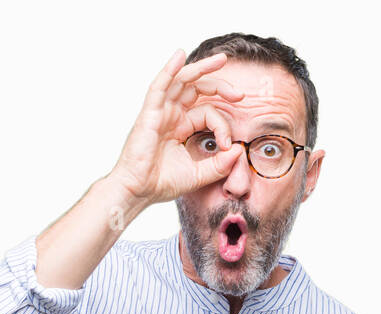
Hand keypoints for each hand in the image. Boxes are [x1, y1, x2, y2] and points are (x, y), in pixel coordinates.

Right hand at [108, 49, 244, 205]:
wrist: (140, 191)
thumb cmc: (163, 183)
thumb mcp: (200, 174)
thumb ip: (220, 164)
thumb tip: (239, 150)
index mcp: (182, 126)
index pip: (208, 113)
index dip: (223, 126)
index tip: (228, 145)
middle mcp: (172, 115)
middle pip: (197, 89)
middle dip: (220, 87)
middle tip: (240, 95)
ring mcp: (160, 111)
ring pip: (182, 80)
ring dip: (201, 68)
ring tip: (221, 61)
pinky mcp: (150, 113)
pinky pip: (160, 85)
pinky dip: (169, 69)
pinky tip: (180, 55)